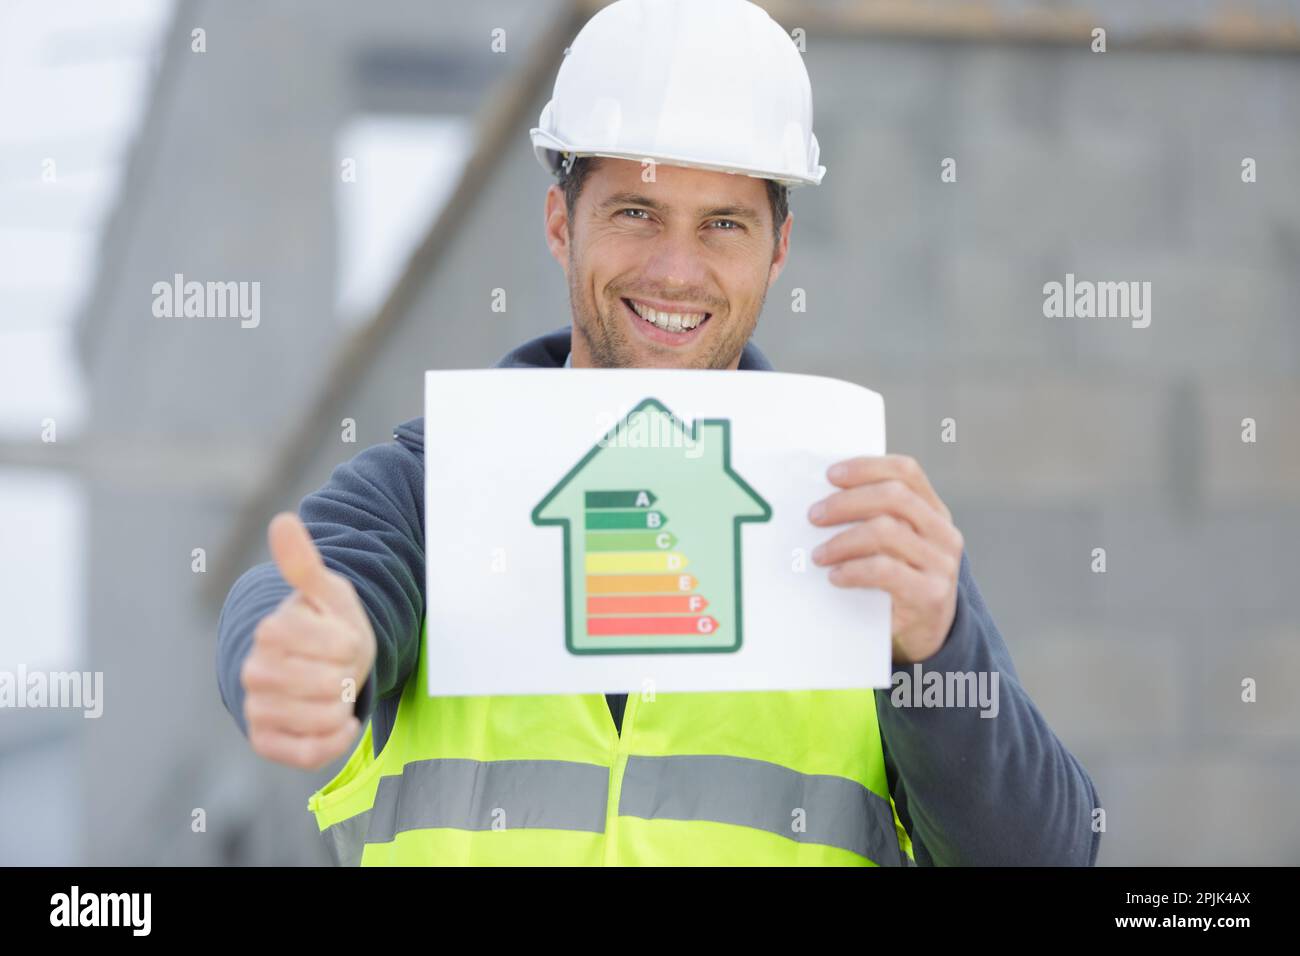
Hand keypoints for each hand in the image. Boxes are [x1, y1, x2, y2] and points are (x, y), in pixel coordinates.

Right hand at [241, 512, 376, 768]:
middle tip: (340, 668)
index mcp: (270, 632)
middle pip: (327, 685)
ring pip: (320, 719)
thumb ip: (304, 563)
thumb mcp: (327, 593)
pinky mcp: (266, 742)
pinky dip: (334, 740)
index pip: (334, 648)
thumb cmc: (327, 626)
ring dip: (342, 707)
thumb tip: (283, 521)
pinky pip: (310, 753)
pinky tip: (339, 722)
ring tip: (336, 691)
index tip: (343, 639)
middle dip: (346, 676)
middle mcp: (256, 672)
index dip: (349, 645)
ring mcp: (258, 708)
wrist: (319, 667)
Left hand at [809, 455, 963, 663]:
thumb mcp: (895, 547)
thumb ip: (874, 520)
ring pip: (887, 531)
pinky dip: (853, 570)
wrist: (927, 635)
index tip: (831, 475)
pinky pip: (884, 570)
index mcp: (934, 512)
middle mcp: (943, 533)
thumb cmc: (898, 583)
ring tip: (819, 554)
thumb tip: (822, 499)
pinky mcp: (930, 594)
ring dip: (843, 540)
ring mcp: (941, 564)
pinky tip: (835, 576)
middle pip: (894, 496)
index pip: (906, 472)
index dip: (867, 467)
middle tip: (814, 516)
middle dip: (846, 502)